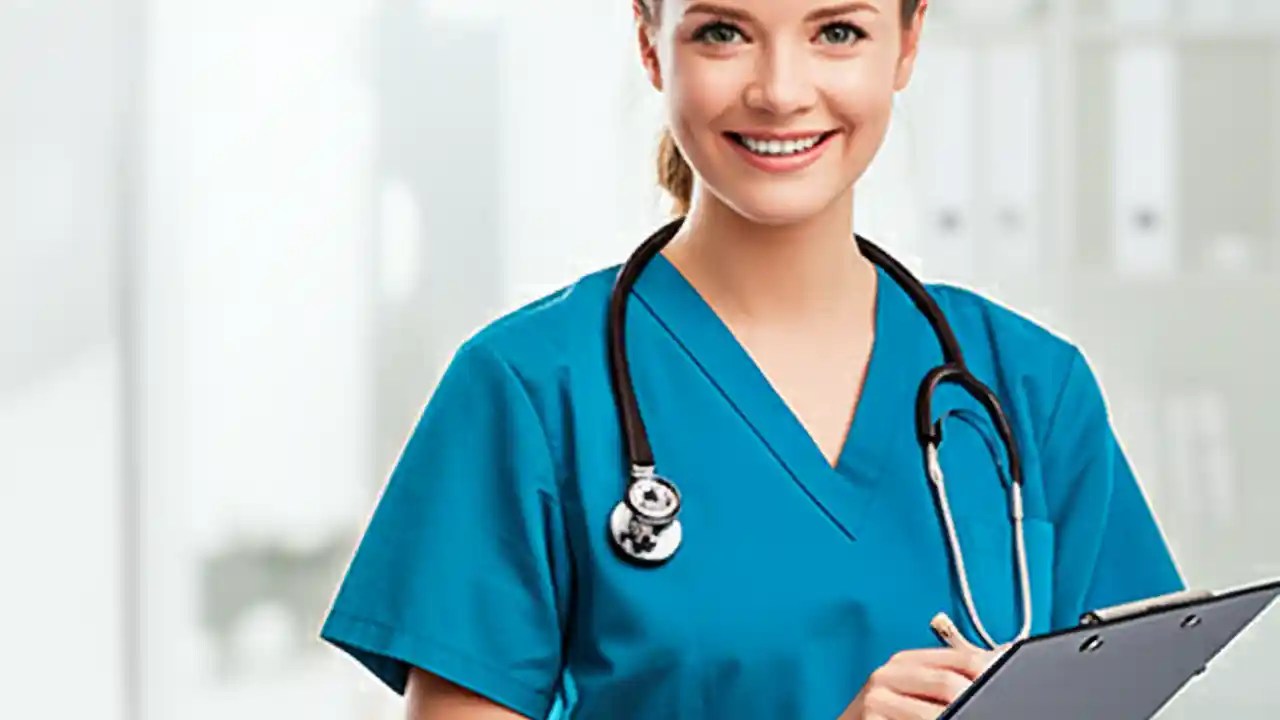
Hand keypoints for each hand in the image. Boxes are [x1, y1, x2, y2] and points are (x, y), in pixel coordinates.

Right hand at [837, 646, 1002, 719]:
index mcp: (904, 661)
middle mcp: (887, 674)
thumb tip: (1003, 659)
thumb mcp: (915, 694)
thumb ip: (949, 679)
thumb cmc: (885, 718)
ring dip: (962, 717)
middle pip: (950, 684)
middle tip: (998, 711)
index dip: (992, 672)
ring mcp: (876, 699)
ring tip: (977, 719)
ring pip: (937, 712)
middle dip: (980, 702)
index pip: (961, 657)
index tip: (1016, 686)